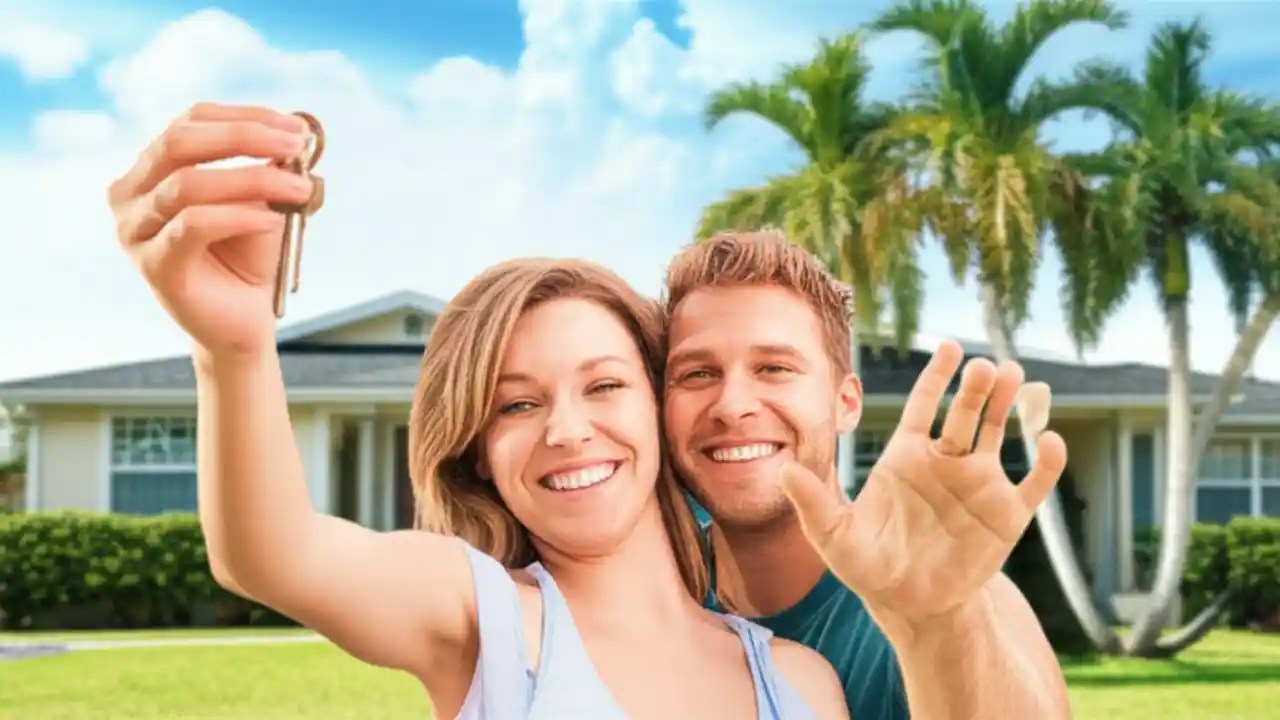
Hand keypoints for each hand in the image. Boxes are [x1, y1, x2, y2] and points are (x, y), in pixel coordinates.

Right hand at [108, 102, 313, 356]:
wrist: (243, 320)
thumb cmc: (248, 255)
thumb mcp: (261, 200)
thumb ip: (268, 166)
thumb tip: (292, 133)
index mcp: (150, 169)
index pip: (191, 121)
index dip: (244, 117)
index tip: (295, 125)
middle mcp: (131, 195)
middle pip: (179, 142)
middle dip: (244, 137)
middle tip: (296, 145)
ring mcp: (134, 231)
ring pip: (187, 184)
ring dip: (252, 180)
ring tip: (297, 190)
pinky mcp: (153, 265)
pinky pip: (193, 226)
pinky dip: (238, 217)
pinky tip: (272, 222)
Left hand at [780, 340, 1065, 629]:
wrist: (912, 605)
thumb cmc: (869, 566)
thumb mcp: (835, 536)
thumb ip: (813, 502)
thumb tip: (782, 470)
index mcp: (906, 455)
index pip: (923, 405)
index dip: (936, 376)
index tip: (949, 347)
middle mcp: (945, 461)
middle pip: (963, 413)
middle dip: (974, 388)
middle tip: (984, 366)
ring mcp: (979, 484)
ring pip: (997, 432)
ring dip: (1008, 404)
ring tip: (1016, 376)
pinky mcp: (1008, 514)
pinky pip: (1034, 482)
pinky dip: (1046, 462)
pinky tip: (1048, 440)